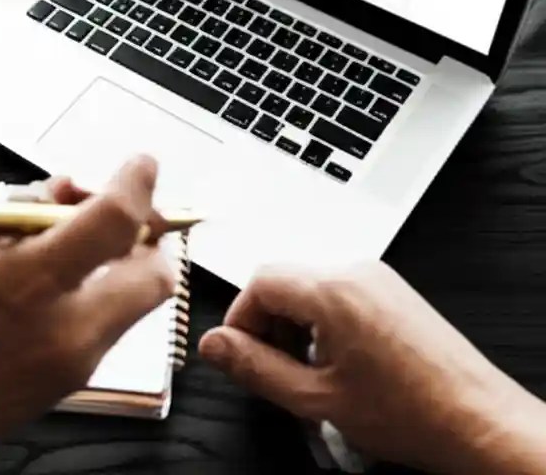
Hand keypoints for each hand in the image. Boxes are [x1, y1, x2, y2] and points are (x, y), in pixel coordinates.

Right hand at [0, 157, 175, 474]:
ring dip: (123, 269)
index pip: (114, 222)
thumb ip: (20, 220)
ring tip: (78, 250)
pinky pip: (109, 331)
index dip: (137, 186)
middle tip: (122, 217)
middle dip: (150, 239)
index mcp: (28, 282)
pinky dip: (99, 299)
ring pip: (136, 306)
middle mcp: (67, 328)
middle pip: (156, 276)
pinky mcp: (73, 383)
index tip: (140, 167)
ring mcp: (77, 363)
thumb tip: (60, 193)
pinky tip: (59, 289)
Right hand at [199, 261, 545, 474]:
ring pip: (309, 289)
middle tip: (272, 370)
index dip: (240, 319)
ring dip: (294, 326)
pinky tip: (336, 366)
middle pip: (283, 282)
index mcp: (333, 291)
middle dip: (267, 325)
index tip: (239, 353)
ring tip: (307, 374)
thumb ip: (254, 368)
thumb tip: (215, 345)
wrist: (479, 422)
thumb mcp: (315, 398)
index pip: (259, 281)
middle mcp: (357, 273)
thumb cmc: (412, 413)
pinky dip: (322, 324)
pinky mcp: (393, 293)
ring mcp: (379, 280)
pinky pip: (338, 295)